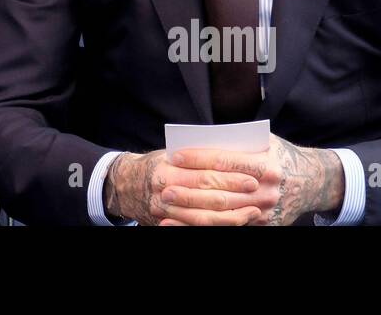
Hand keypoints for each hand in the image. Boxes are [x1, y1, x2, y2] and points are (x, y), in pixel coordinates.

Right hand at [104, 148, 261, 225]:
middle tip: (256, 190)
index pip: (205, 172)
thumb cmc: (155, 165)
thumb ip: (195, 156)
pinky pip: (196, 228)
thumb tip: (233, 153)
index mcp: (166, 167)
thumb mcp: (169, 153)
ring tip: (253, 210)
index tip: (251, 175)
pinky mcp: (167, 223)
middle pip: (208, 195)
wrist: (124, 186)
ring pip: (205, 217)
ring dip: (232, 216)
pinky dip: (218, 226)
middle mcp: (164, 189)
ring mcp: (165, 210)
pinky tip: (235, 222)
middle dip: (235, 193)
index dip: (229, 176)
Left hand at [161, 134, 343, 225]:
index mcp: (265, 165)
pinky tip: (179, 224)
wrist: (311, 181)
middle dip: (188, 190)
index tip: (174, 157)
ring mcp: (264, 212)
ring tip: (164, 206)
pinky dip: (200, 226)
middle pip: (219, 191)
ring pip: (220, 214)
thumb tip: (198, 140)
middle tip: (163, 186)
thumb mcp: (263, 142)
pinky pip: (226, 227)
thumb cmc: (279, 155)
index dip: (197, 159)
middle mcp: (266, 191)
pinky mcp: (262, 226)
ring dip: (189, 212)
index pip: (224, 162)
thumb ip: (236, 142)